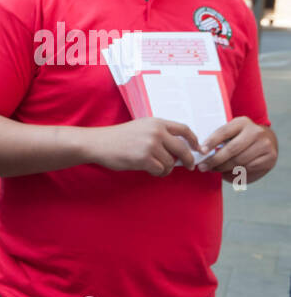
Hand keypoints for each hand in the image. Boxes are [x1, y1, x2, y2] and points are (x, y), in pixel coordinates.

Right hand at [85, 117, 200, 175]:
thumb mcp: (140, 128)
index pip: (184, 129)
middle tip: (188, 166)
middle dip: (188, 160)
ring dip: (167, 168)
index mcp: (157, 123)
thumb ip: (158, 133)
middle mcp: (156, 132)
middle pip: (182, 148)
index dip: (194, 140)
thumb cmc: (117, 138)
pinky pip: (160, 169)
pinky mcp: (144, 159)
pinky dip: (158, 172)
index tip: (197, 148)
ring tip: (158, 168)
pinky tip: (151, 171)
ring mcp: (151, 145)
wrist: (98, 143)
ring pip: (171, 162)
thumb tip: (177, 149)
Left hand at [198, 116, 277, 181]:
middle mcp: (255, 132)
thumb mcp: (231, 133)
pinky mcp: (269, 158)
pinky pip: (248, 169)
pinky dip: (235, 172)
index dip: (211, 142)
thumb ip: (218, 140)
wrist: (267, 140)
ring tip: (213, 169)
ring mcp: (264, 145)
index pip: (224, 132)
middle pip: (231, 149)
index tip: (201, 151)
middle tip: (203, 167)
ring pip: (239, 161)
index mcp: (242, 122)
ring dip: (223, 168)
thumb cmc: (240, 138)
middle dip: (214, 160)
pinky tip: (229, 171)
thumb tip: (201, 152)